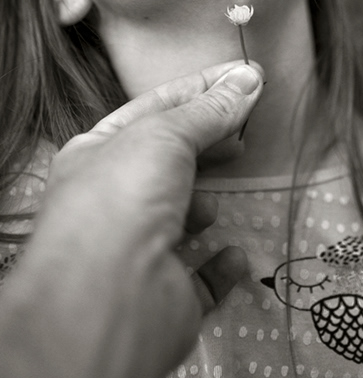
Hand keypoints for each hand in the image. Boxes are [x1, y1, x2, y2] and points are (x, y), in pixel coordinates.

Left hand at [0, 61, 263, 377]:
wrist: (108, 301)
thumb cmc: (123, 198)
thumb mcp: (165, 134)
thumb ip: (209, 109)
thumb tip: (250, 77)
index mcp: (97, 156)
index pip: (154, 111)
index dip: (201, 89)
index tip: (246, 76)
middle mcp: (112, 202)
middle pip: (168, 163)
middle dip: (206, 144)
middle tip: (247, 128)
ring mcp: (137, 254)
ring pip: (179, 219)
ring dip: (204, 204)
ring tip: (214, 200)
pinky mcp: (167, 298)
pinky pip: (201, 277)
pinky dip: (220, 264)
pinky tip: (233, 253)